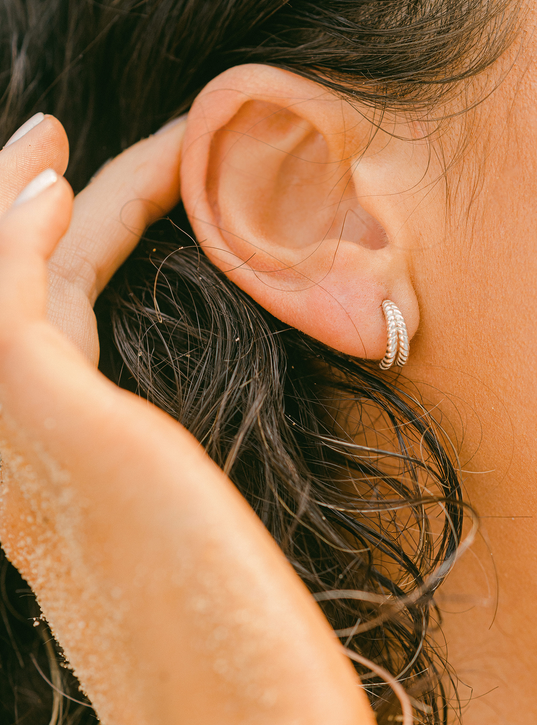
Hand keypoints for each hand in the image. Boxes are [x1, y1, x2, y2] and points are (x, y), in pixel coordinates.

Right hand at [0, 118, 374, 724]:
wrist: (227, 700)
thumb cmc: (240, 621)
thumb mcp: (209, 527)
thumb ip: (192, 472)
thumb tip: (229, 430)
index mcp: (54, 474)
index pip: (44, 332)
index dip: (61, 253)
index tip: (99, 191)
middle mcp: (12, 454)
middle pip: (6, 300)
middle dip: (27, 214)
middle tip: (57, 146)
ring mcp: (13, 437)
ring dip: (28, 202)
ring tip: (59, 139)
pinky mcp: (42, 417)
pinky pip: (9, 300)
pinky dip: (19, 232)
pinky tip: (57, 181)